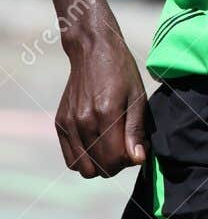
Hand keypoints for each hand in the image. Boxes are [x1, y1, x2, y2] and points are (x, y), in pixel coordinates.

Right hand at [56, 34, 147, 178]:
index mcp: (106, 114)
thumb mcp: (137, 97)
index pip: (115, 160)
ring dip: (99, 165)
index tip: (136, 148)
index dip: (130, 160)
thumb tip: (137, 159)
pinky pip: (70, 159)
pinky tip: (96, 145)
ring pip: (83, 168)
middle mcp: (83, 122)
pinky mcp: (60, 124)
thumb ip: (136, 130)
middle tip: (124, 148)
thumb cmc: (120, 71)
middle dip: (116, 165)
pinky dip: (84, 159)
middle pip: (100, 168)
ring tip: (109, 148)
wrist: (92, 50)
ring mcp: (68, 124)